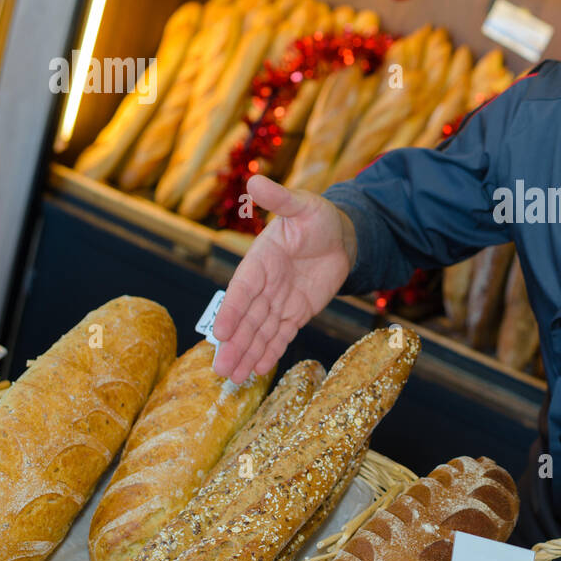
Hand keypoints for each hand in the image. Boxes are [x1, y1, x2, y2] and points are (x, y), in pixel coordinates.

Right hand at [210, 175, 353, 383]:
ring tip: (233, 378)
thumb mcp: (301, 205)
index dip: (231, 312)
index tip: (220, 332)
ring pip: (260, 332)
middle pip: (246, 319)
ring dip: (247, 354)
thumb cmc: (317, 217)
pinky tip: (257, 370)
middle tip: (219, 370)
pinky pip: (281, 335)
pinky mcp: (296, 313)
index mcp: (259, 261)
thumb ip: (280, 199)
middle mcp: (265, 285)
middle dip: (234, 344)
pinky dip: (271, 352)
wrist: (341, 237)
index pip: (241, 290)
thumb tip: (255, 181)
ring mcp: (279, 301)